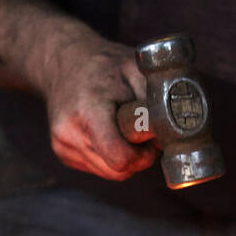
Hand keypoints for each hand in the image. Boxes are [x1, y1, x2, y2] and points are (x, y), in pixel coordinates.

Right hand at [40, 37, 158, 180]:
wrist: (63, 62)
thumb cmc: (103, 65)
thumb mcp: (135, 69)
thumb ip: (154, 101)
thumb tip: (171, 135)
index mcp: (88, 110)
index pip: (120, 159)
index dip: (142, 155)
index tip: (147, 137)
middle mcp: (70, 132)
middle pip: (118, 171)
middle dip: (136, 156)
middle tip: (138, 130)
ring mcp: (64, 146)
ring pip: (110, 173)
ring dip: (124, 158)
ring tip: (122, 128)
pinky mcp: (63, 154)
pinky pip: (99, 169)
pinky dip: (109, 156)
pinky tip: (107, 132)